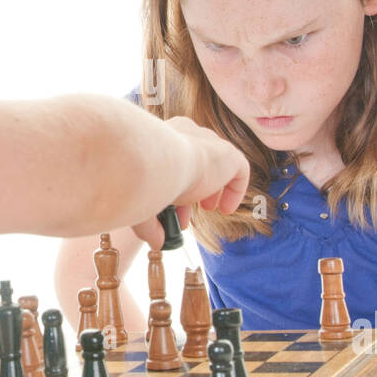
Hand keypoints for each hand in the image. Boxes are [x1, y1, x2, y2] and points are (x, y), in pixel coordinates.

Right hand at [130, 117, 247, 247]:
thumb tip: (156, 243)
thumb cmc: (137, 181)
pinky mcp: (229, 153)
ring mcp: (209, 142)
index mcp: (159, 136)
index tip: (170, 211)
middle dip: (189, 192)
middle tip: (184, 216)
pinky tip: (226, 209)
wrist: (153, 164)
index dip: (172, 189)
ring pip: (214, 166)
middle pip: (193, 163)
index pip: (171, 160)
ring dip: (210, 190)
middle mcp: (185, 133)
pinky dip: (234, 190)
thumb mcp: (141, 202)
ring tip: (206, 211)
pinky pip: (238, 170)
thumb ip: (148, 221)